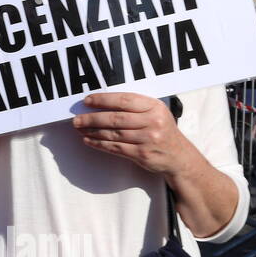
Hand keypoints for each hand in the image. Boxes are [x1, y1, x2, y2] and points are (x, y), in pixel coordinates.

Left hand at [71, 92, 194, 176]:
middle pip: (115, 118)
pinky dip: (99, 143)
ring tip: (79, 128)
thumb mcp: (156, 113)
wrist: (179, 157)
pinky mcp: (141, 154)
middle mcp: (152, 122)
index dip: (103, 99)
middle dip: (92, 118)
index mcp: (154, 107)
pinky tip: (89, 140)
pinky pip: (115, 148)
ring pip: (113, 133)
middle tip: (76, 118)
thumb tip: (102, 102)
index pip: (124, 100)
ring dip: (92, 131)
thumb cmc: (162, 131)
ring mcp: (147, 139)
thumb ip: (135, 106)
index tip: (87, 100)